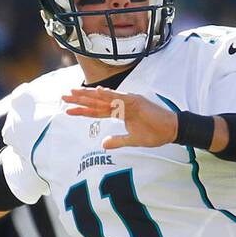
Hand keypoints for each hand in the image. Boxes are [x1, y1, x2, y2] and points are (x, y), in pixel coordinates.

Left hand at [62, 88, 177, 150]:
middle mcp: (122, 103)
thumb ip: (117, 140)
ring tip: (74, 92)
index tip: (68, 109)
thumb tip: (103, 144)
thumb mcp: (132, 140)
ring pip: (105, 97)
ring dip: (89, 95)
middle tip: (64, 97)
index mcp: (120, 111)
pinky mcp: (136, 102)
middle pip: (97, 101)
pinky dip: (110, 95)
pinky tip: (98, 92)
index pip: (97, 110)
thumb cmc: (154, 133)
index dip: (82, 110)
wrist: (171, 130)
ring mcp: (128, 101)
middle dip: (80, 99)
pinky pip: (120, 98)